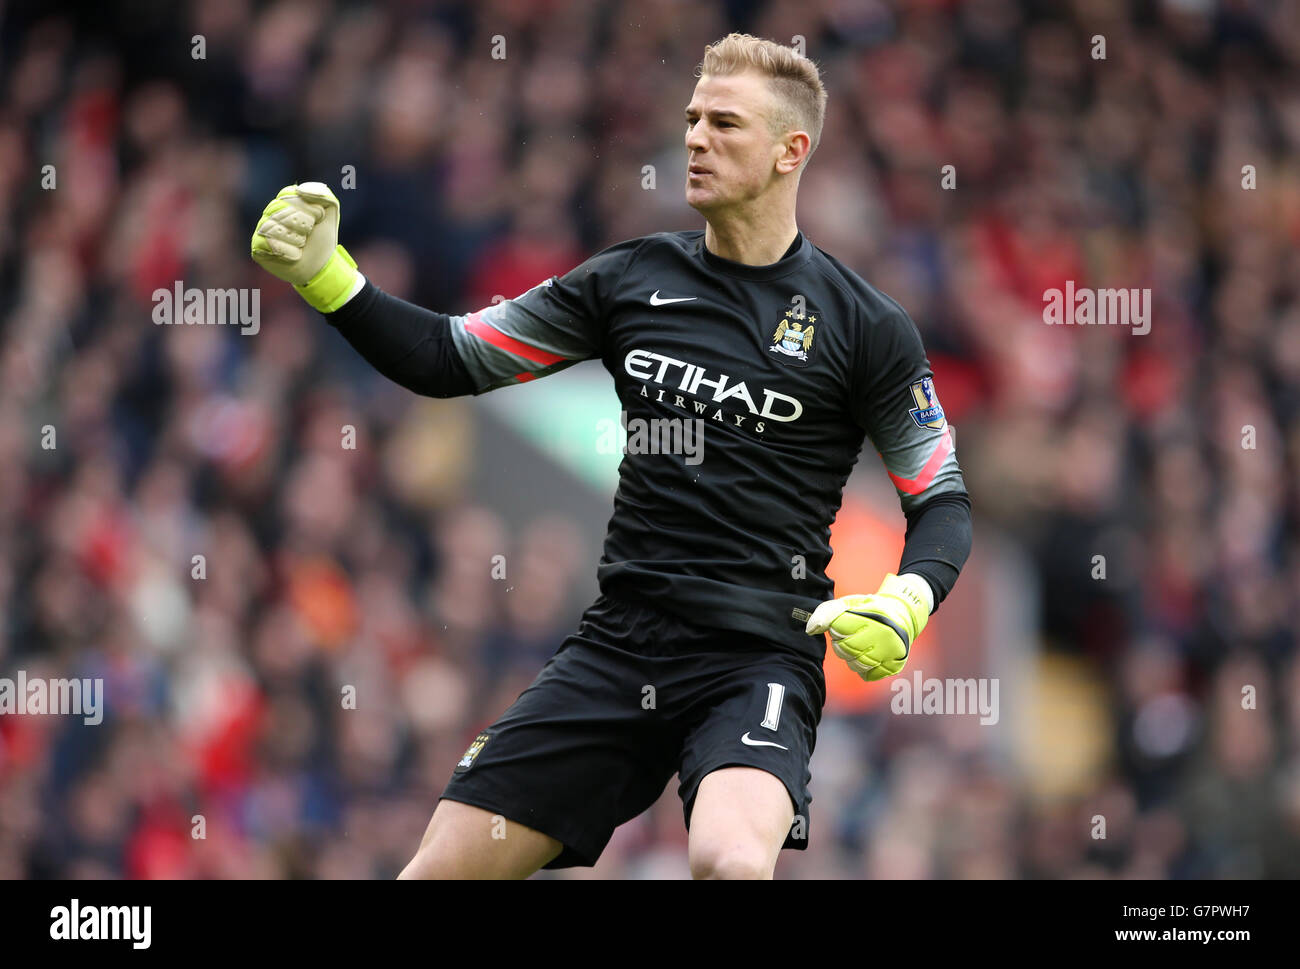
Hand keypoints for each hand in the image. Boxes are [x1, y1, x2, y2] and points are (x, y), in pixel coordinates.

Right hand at [250, 182, 357, 312]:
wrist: (321, 264)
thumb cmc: (322, 236)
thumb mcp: (330, 210)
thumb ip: (321, 193)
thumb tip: (299, 190)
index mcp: (284, 199)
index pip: (289, 195)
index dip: (310, 210)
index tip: (317, 220)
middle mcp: (269, 212)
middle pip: (282, 211)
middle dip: (304, 226)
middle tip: (308, 235)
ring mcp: (261, 229)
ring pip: (276, 229)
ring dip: (298, 240)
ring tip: (301, 245)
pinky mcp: (257, 248)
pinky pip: (272, 245)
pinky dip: (290, 253)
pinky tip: (294, 256)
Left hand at [804, 573, 931, 680]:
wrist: (903, 615)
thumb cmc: (870, 609)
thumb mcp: (849, 603)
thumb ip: (827, 612)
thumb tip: (811, 630)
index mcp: (871, 615)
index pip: (837, 629)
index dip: (836, 628)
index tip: (845, 625)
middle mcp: (884, 634)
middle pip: (845, 649)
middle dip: (842, 644)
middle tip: (852, 636)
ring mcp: (891, 651)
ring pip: (855, 665)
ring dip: (851, 658)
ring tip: (860, 645)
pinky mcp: (895, 665)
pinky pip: (867, 675)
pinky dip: (864, 668)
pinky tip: (869, 655)